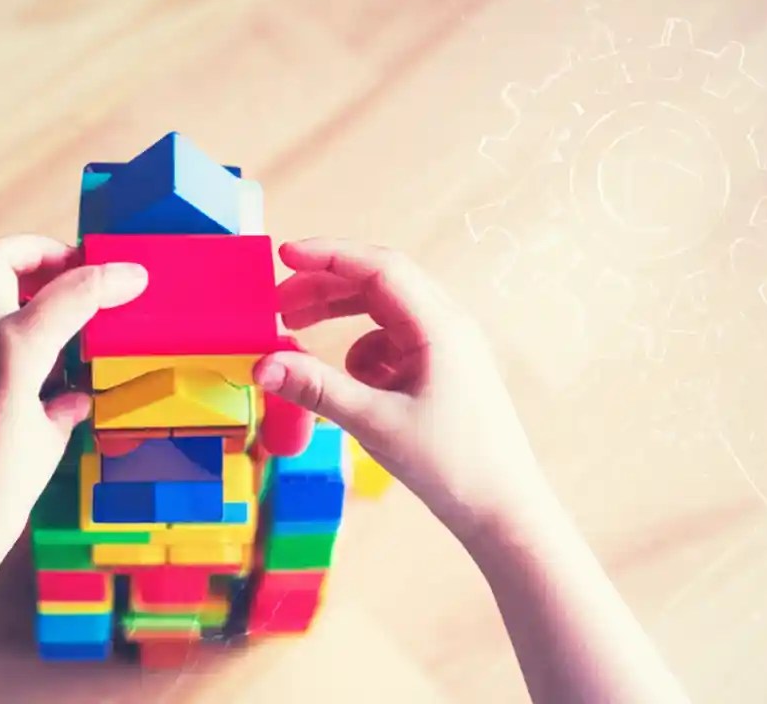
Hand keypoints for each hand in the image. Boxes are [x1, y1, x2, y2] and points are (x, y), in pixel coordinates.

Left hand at [0, 235, 146, 568]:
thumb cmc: (6, 488)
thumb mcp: (51, 437)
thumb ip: (65, 400)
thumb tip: (77, 392)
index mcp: (13, 352)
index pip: (69, 293)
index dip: (108, 278)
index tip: (136, 277)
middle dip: (38, 250)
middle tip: (74, 271)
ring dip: (8, 272)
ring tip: (49, 297)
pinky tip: (33, 345)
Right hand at [253, 239, 544, 541]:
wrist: (504, 512)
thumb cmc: (452, 466)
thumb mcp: (376, 423)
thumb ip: (317, 389)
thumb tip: (262, 365)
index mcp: (439, 326)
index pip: (379, 266)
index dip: (328, 255)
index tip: (283, 255)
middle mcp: (446, 327)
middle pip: (377, 284)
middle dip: (323, 288)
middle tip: (275, 304)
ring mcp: (445, 349)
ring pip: (381, 314)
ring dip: (338, 317)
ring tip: (294, 331)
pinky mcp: (440, 372)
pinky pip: (390, 345)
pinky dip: (360, 355)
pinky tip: (351, 387)